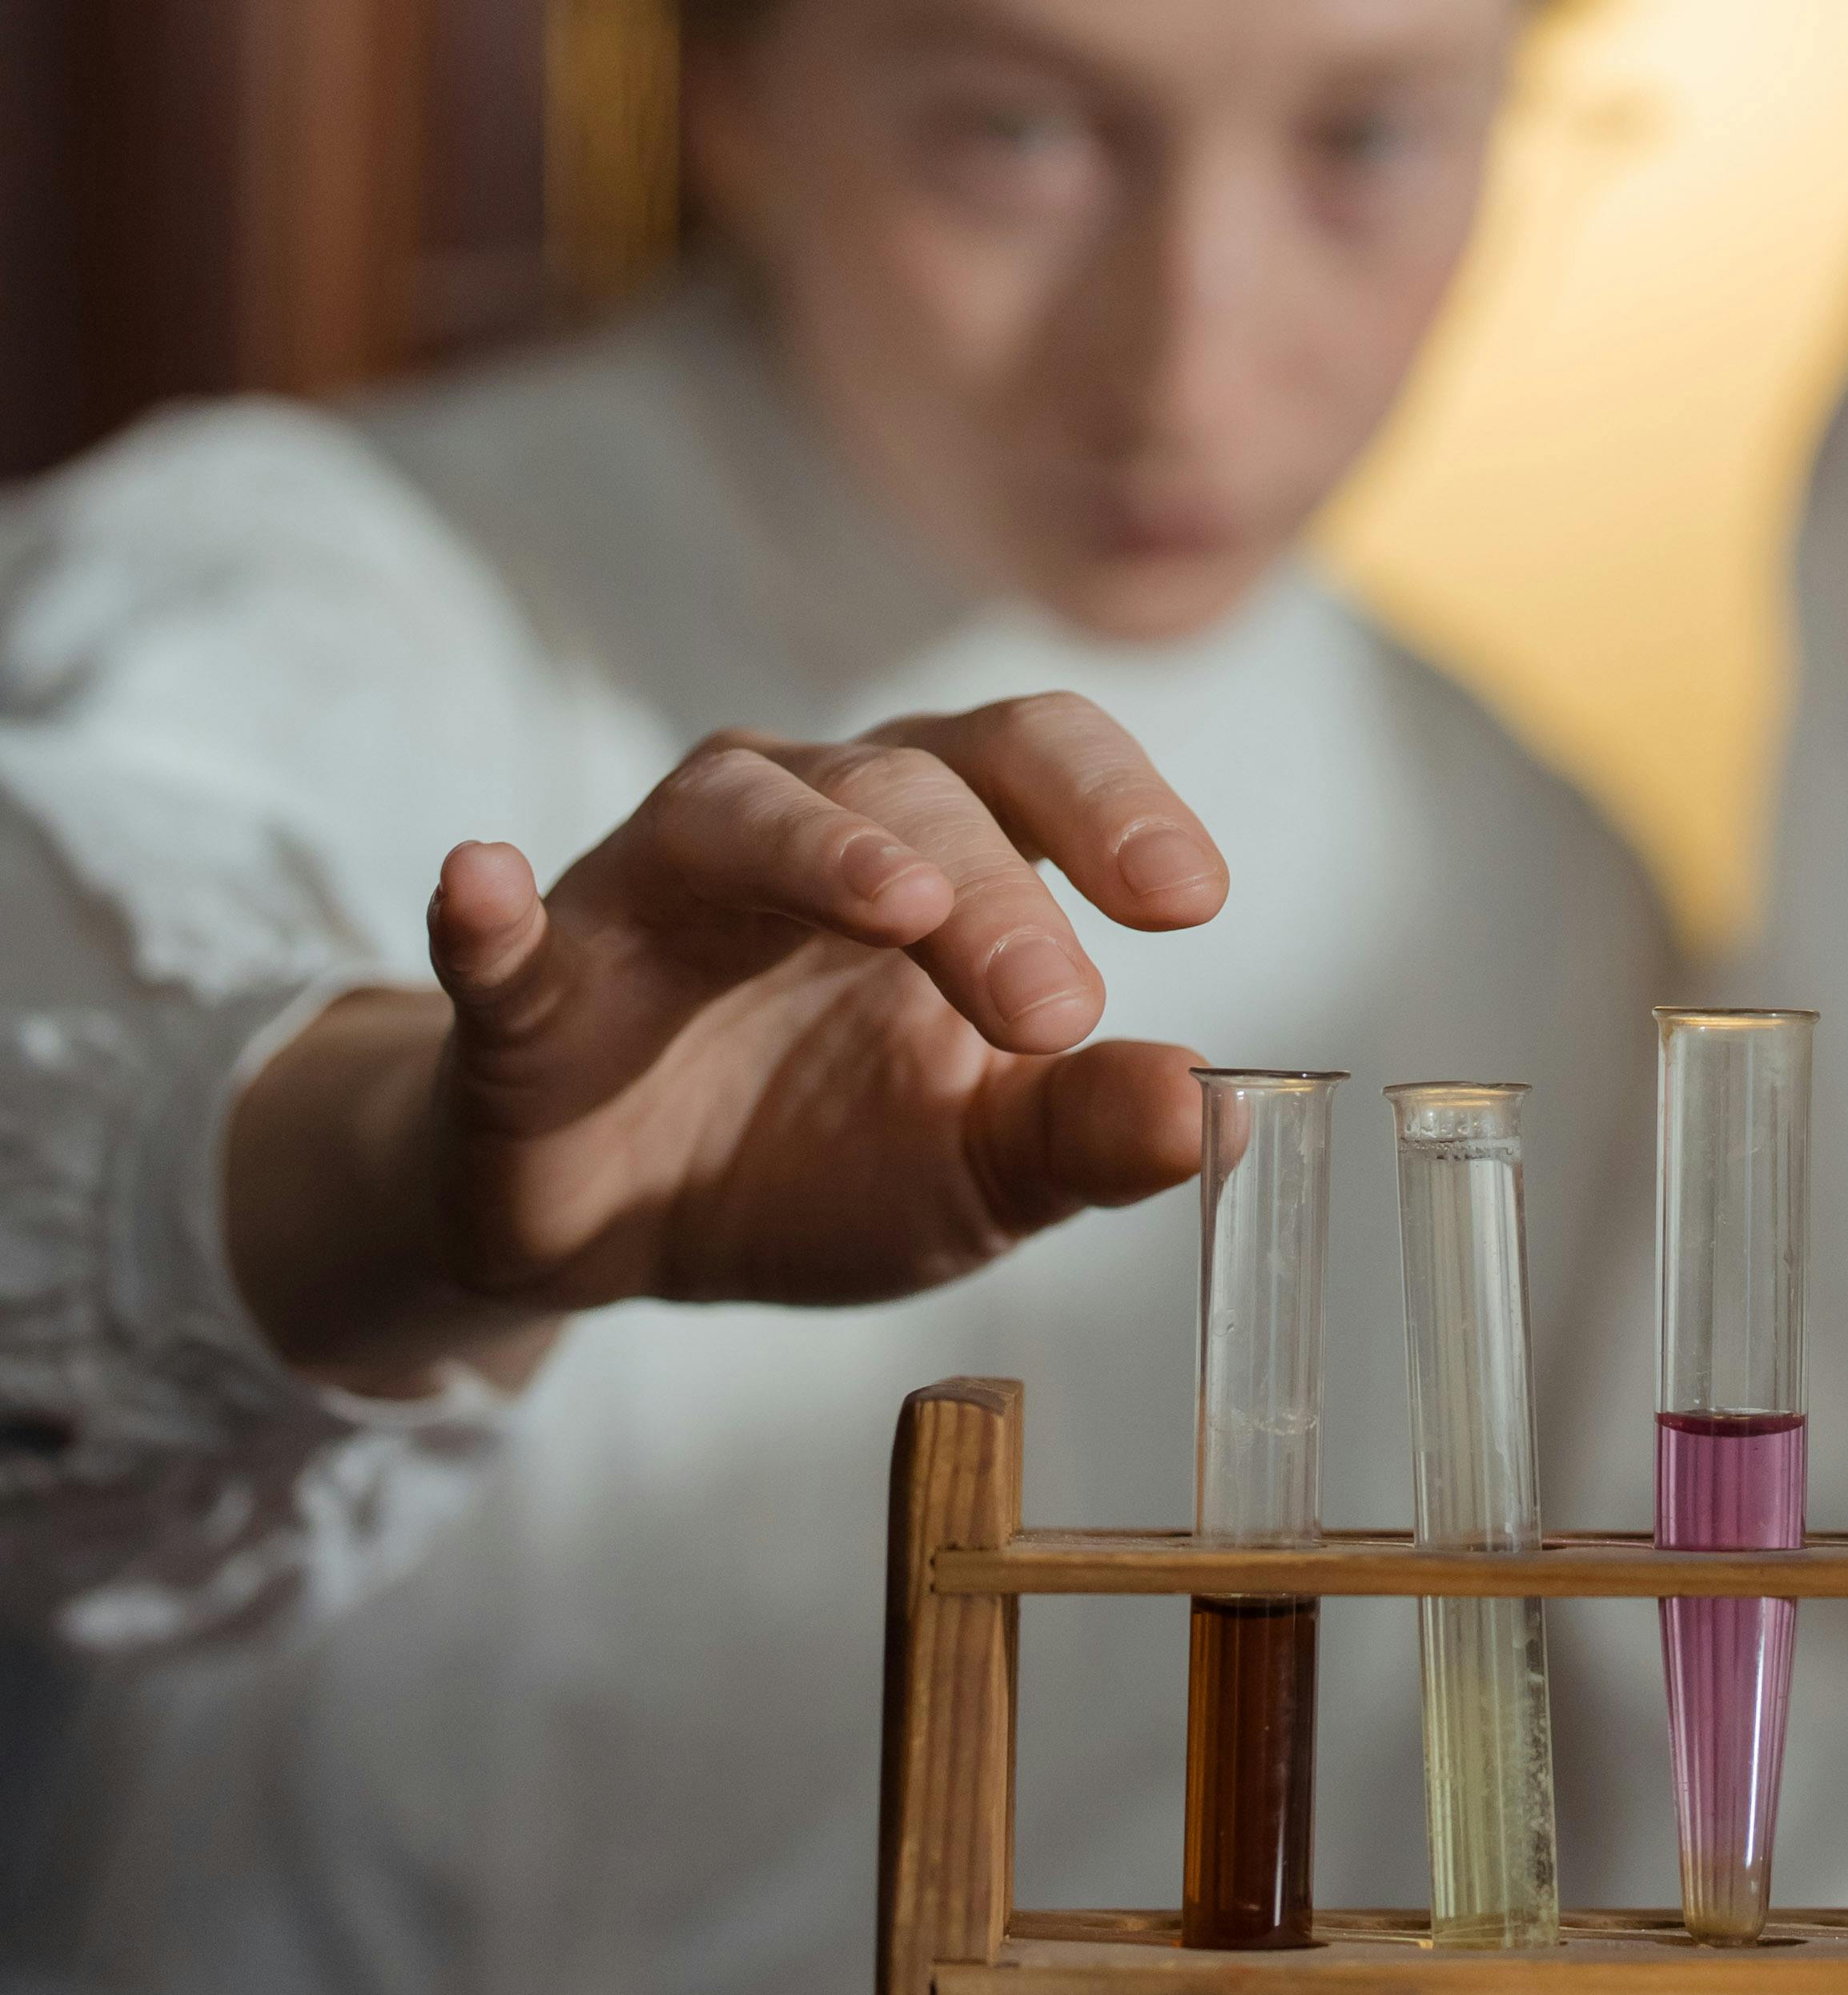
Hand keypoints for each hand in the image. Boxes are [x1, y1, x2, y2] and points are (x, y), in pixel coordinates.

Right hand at [228, 692, 1227, 1394]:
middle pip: (910, 789)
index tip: (1193, 901)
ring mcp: (655, 885)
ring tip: (897, 904)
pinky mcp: (530, 985)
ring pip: (742, 812)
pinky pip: (504, 935)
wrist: (613, 1234)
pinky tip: (484, 882)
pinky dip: (492, 910)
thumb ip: (1083, 1134)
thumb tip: (1217, 1110)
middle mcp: (799, 815)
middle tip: (1058, 1011)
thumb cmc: (816, 1156)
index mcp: (932, 841)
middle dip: (994, 894)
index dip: (1119, 806)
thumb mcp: (976, 1168)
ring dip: (822, 851)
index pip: (1036, 760)